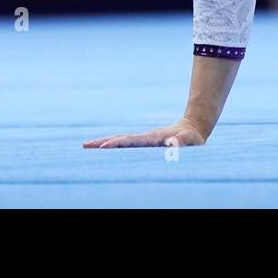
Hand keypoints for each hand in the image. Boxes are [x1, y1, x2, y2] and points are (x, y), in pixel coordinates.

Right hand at [82, 117, 207, 148]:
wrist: (193, 126)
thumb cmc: (192, 138)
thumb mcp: (190, 140)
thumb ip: (182, 141)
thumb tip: (172, 144)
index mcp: (153, 138)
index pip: (130, 141)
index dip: (116, 144)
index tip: (102, 148)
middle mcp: (145, 137)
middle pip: (120, 138)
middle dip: (102, 142)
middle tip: (84, 145)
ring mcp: (143, 139)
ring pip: (120, 140)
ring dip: (104, 143)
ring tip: (87, 146)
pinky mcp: (144, 143)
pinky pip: (125, 144)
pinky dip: (112, 146)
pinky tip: (103, 150)